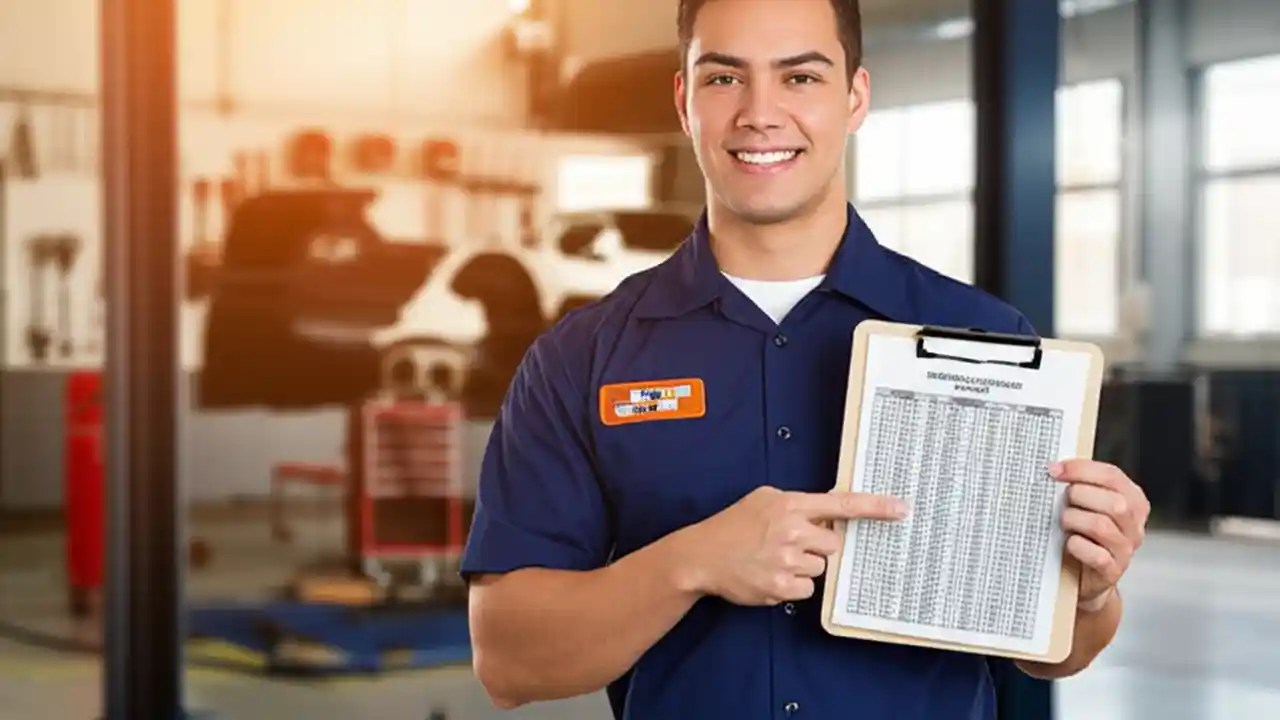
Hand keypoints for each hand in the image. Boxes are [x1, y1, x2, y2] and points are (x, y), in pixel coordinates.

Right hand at [678, 486, 907, 605]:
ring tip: (771, 560)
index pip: (842, 504)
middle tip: (789, 544)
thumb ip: (796, 504)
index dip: (876, 507)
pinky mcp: (780, 587)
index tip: (902, 509)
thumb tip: (826, 516)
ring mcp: (787, 560)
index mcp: (790, 504)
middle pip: (832, 545)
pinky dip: (792, 586)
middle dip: (816, 546)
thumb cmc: (732, 526)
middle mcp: (792, 530)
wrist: (701, 555)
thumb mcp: (763, 499)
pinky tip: (769, 575)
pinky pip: (807, 590)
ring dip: (801, 567)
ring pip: (819, 569)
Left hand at [1050, 460, 1149, 612]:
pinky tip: (1069, 543)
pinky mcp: (1112, 571)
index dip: (1081, 469)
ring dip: (1074, 520)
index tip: (1054, 469)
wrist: (1084, 577)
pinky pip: (1096, 555)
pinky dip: (1077, 546)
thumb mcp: (1088, 506)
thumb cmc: (1084, 534)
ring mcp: (1126, 549)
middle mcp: (1134, 525)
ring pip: (1101, 526)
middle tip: (1063, 501)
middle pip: (1114, 502)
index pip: (1112, 476)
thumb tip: (1055, 468)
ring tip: (1064, 522)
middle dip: (1079, 496)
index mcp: (1133, 501)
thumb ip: (1081, 485)